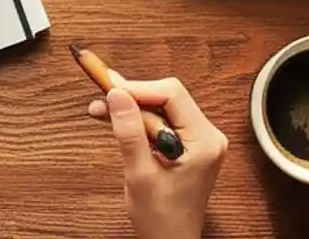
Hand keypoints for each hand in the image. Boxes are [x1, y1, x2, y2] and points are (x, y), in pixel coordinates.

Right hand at [88, 76, 227, 238]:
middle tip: (100, 102)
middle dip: (131, 98)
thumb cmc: (161, 219)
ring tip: (103, 113)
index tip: (108, 91)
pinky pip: (161, 120)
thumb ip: (129, 132)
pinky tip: (118, 123)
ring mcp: (199, 140)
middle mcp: (207, 136)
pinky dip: (137, 121)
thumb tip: (116, 94)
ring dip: (131, 109)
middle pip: (166, 97)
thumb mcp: (139, 174)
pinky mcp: (188, 144)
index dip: (137, 89)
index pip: (171, 94)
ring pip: (161, 107)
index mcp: (204, 142)